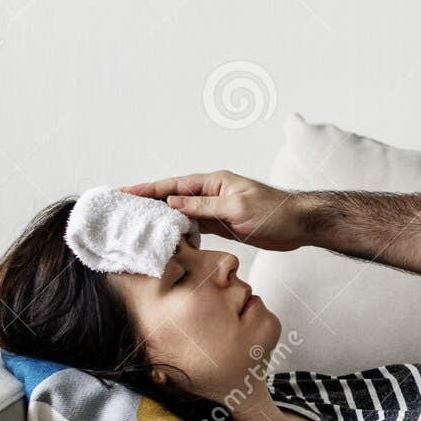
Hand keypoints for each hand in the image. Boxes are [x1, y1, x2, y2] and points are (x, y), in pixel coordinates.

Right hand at [121, 170, 307, 251]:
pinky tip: (165, 238)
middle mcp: (211, 193)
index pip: (173, 185)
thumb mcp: (237, 208)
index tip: (124, 192)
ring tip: (136, 224)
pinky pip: (194, 226)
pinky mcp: (221, 225)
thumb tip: (171, 203)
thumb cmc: (274, 212)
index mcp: (213, 182)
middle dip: (147, 202)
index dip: (147, 189)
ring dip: (161, 218)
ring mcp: (215, 210)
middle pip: (172, 197)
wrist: (299, 225)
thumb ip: (204, 207)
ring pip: (181, 213)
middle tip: (121, 209)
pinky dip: (178, 231)